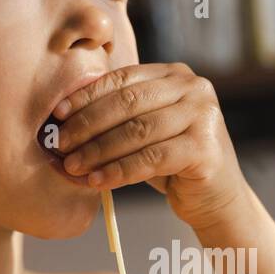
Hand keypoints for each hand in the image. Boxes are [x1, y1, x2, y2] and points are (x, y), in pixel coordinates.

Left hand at [51, 62, 249, 230]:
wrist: (217, 199)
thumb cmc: (174, 164)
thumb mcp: (147, 131)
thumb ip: (119, 116)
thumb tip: (62, 118)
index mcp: (176, 74)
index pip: (123, 79)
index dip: (86, 95)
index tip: (57, 114)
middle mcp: (194, 88)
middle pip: (128, 102)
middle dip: (88, 124)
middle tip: (60, 145)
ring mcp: (203, 116)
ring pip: (137, 130)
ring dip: (99, 150)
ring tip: (73, 166)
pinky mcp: (205, 148)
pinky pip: (151, 158)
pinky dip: (120, 170)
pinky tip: (98, 181)